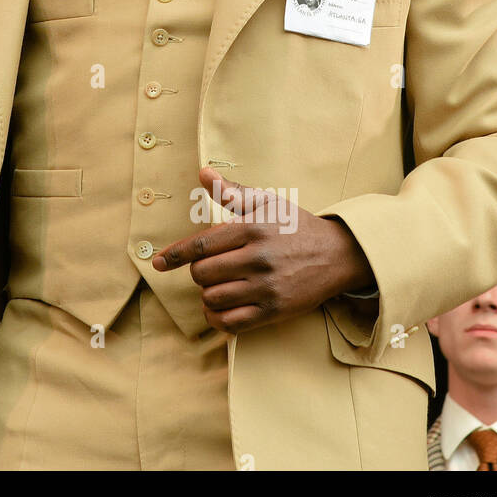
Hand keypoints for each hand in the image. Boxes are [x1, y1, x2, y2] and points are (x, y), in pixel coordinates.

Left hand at [152, 168, 373, 334]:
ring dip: (206, 295)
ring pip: (214, 299)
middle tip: (208, 269)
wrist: (338, 255)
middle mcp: (258, 259)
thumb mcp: (267, 202)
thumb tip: (204, 173)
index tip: (158, 263)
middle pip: (203, 274)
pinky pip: (232, 323)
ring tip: (215, 287)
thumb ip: (232, 192)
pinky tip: (219, 309)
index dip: (175, 255)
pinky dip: (217, 319)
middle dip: (197, 273)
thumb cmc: (296, 225)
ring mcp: (267, 288)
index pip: (201, 244)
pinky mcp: (275, 311)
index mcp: (251, 229)